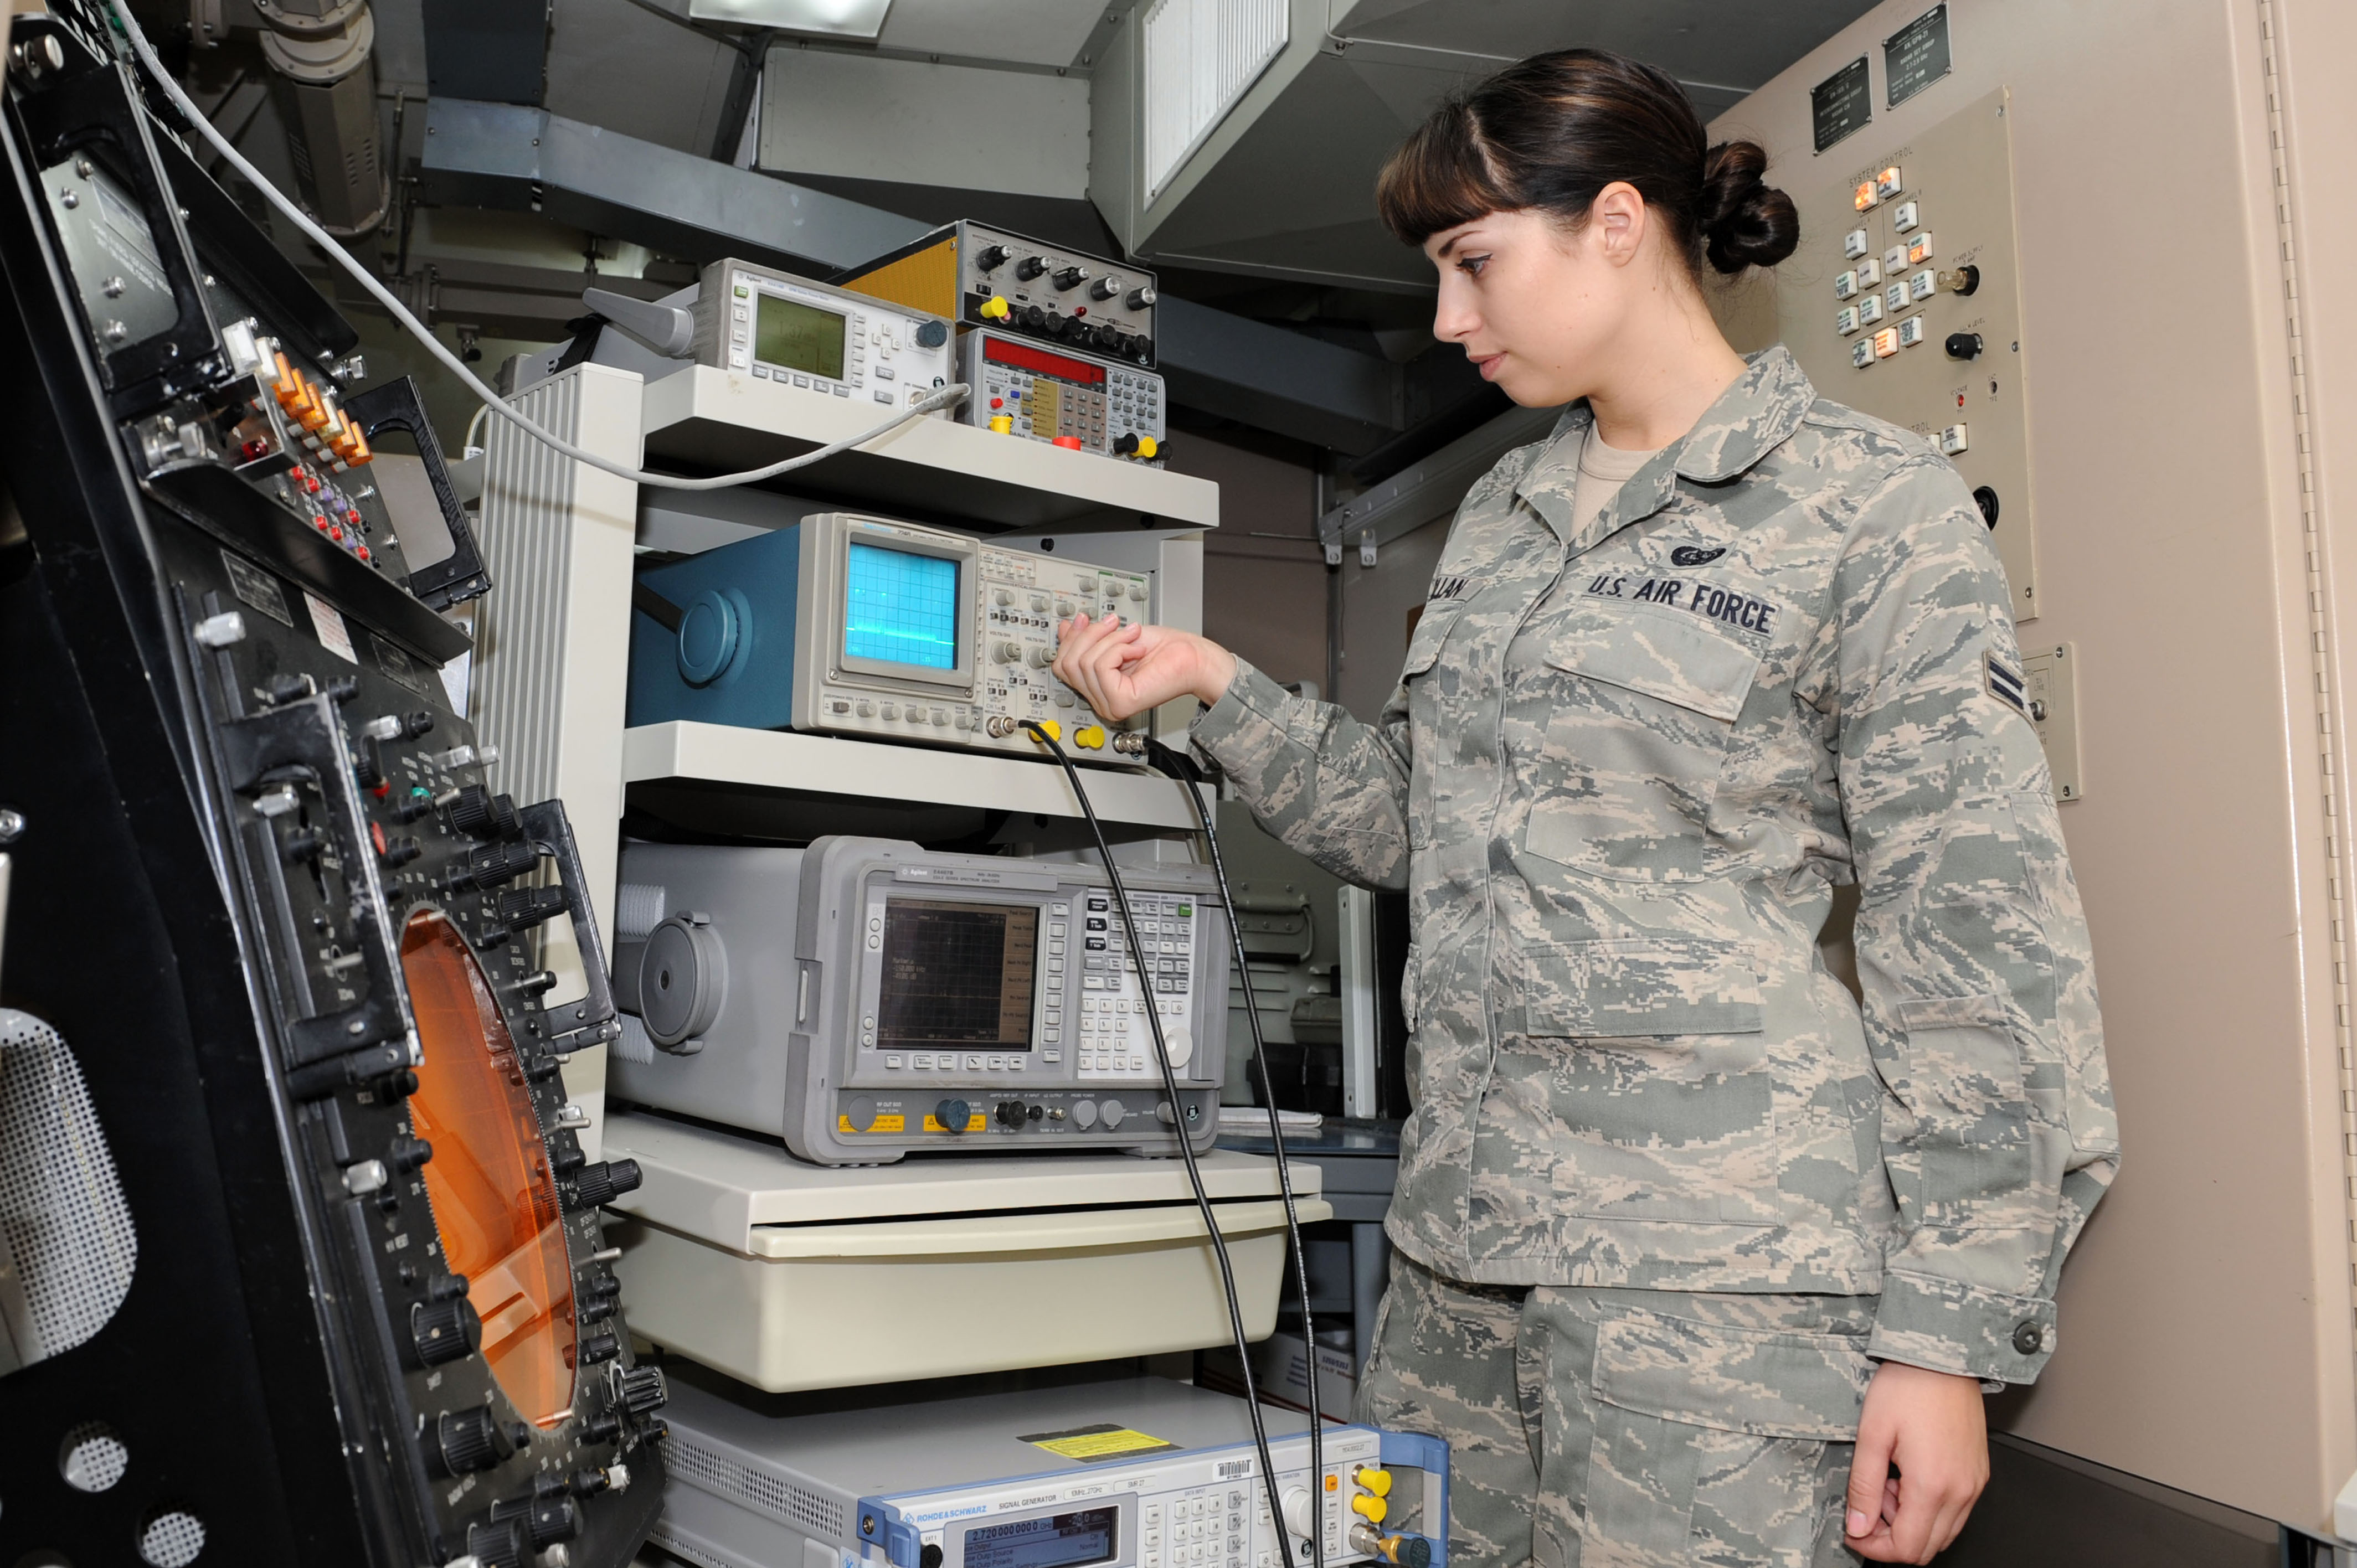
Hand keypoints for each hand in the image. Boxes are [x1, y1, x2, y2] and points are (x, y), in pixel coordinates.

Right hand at [1050, 613, 1237, 721]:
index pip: (1062, 666)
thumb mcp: (1115, 636)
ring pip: (1085, 663)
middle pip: (1068, 663)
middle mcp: (1100, 701)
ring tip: (1132, 638)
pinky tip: (1137, 650)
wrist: (1193, 657)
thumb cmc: (1165, 650)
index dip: (1070, 638)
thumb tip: (1064, 628)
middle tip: (1117, 624)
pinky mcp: (1120, 703)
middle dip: (1091, 635)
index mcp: (1097, 688)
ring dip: (1110, 640)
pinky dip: (1119, 649)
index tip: (1084, 619)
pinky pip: (1101, 667)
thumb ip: (1088, 637)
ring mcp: (1109, 705)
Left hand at [1843, 1361, 1988, 1562]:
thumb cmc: (1909, 1386)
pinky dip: (1928, 1508)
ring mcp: (1974, 1485)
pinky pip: (1954, 1512)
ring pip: (1942, 1533)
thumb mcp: (1872, 1434)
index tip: (1854, 1531)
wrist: (1943, 1357)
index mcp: (1933, 1485)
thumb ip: (1863, 1487)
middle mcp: (1961, 1492)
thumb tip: (1857, 1526)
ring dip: (1909, 1522)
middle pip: (1926, 1548)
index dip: (1874, 1547)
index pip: (1906, 1548)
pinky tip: (1907, 1476)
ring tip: (1887, 1481)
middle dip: (1890, 1536)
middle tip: (1869, 1502)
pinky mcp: (1978, 1475)